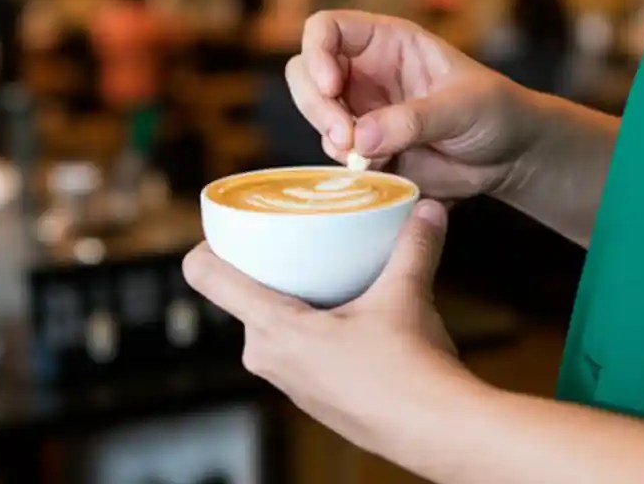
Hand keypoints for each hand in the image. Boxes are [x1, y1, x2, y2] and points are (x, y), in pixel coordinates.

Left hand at [183, 200, 486, 454]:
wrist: (437, 434)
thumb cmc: (409, 371)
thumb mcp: (406, 295)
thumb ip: (413, 246)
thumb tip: (430, 207)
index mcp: (273, 328)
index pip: (206, 275)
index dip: (210, 242)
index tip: (231, 222)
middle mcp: (267, 356)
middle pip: (240, 293)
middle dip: (264, 265)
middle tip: (294, 236)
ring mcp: (286, 380)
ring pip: (268, 322)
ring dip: (290, 295)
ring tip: (322, 267)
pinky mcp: (309, 395)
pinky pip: (291, 347)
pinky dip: (308, 324)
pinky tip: (341, 311)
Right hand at [286, 11, 540, 200]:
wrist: (512, 156)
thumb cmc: (497, 111)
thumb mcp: (465, 106)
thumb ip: (415, 118)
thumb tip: (362, 138)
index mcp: (386, 41)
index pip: (326, 29)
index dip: (317, 53)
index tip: (331, 86)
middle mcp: (364, 71)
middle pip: (305, 72)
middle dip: (315, 104)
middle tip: (345, 137)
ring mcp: (360, 109)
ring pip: (314, 114)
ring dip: (330, 136)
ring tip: (367, 157)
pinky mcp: (364, 147)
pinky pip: (335, 151)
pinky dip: (346, 162)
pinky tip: (379, 168)